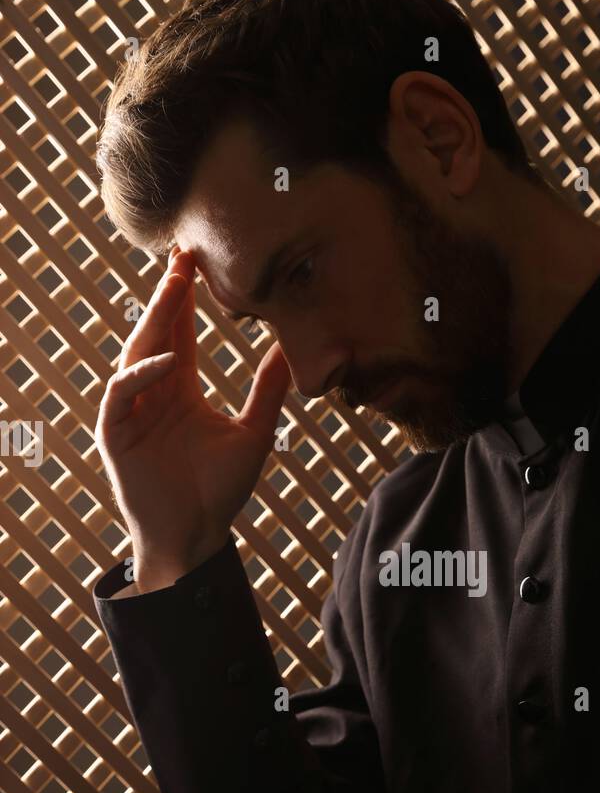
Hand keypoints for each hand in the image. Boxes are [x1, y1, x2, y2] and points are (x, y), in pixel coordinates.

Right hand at [95, 246, 291, 580]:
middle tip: (184, 257)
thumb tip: (291, 351)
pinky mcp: (116, 435)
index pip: (180, 332)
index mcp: (179, 388)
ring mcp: (130, 412)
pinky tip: (168, 359)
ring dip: (153, 322)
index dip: (186, 297)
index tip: (198, 261)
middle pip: (156, 332)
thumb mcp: (254, 432)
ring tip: (174, 290)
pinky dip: (141, 375)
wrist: (196, 536)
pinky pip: (121, 396)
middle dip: (168, 295)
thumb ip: (267, 391)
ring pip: (135, 354)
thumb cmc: (220, 490)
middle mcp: (152, 393)